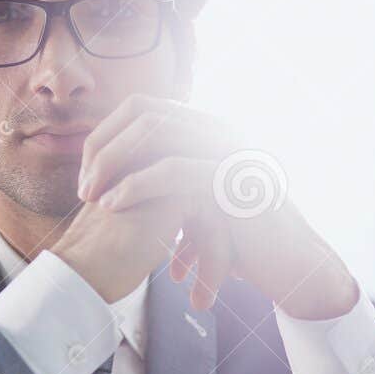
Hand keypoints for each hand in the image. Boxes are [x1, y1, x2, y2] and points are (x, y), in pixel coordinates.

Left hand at [76, 94, 359, 316]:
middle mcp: (218, 128)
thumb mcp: (198, 202)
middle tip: (83, 189)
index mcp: (208, 128)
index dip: (106, 136)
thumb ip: (169, 182)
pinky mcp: (232, 177)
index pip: (142, 106)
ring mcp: (227, 147)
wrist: (291, 267)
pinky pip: (173, 169)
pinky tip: (114, 207)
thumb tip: (121, 178)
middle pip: (142, 112)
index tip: (87, 177)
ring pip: (154, 132)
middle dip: (103, 148)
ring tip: (93, 198)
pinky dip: (137, 185)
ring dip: (114, 163)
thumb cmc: (243, 240)